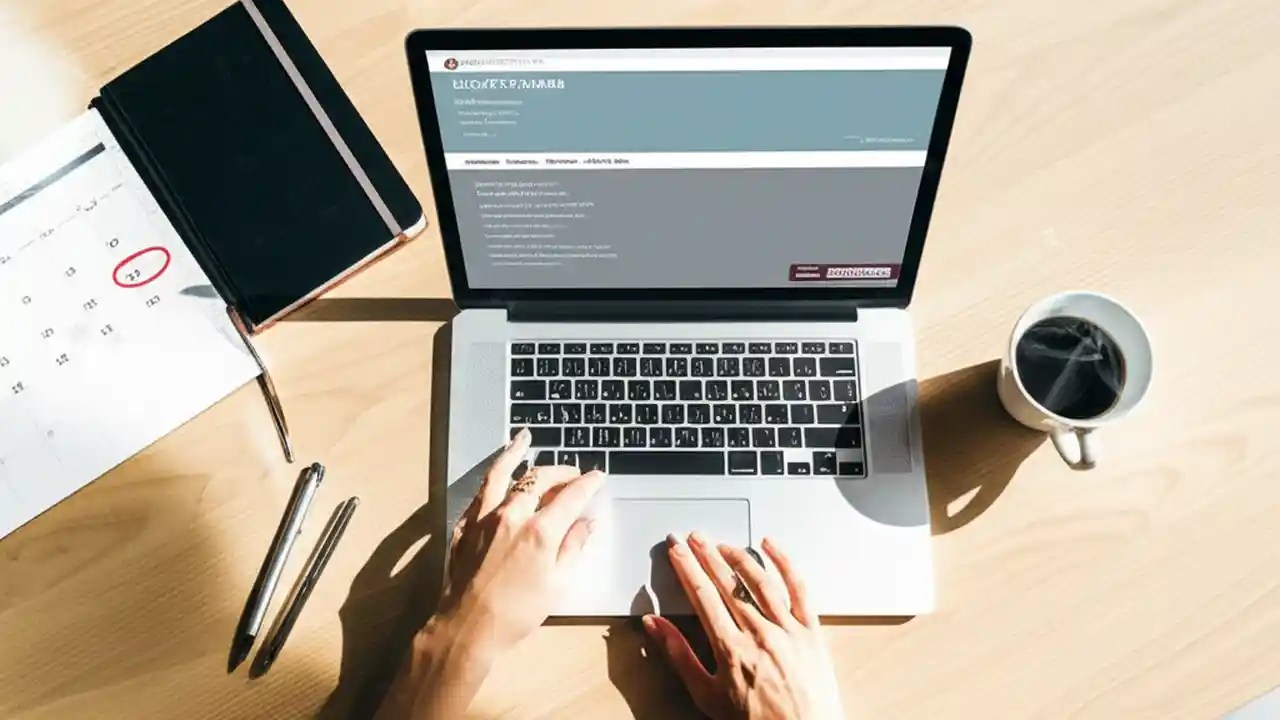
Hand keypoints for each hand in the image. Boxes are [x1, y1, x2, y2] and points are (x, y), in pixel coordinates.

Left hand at [377, 429, 605, 718]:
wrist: (468, 627)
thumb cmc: (517, 613)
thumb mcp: (558, 584)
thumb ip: (573, 548)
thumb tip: (585, 523)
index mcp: (540, 531)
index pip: (571, 496)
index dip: (587, 483)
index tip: (597, 476)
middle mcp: (511, 515)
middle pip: (538, 478)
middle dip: (559, 470)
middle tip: (571, 472)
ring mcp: (484, 518)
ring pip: (501, 474)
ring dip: (514, 454)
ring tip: (522, 439)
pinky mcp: (465, 526)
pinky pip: (480, 494)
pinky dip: (492, 480)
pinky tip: (497, 476)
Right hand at [644, 533, 844, 719]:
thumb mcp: (707, 696)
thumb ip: (679, 656)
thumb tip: (655, 626)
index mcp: (731, 650)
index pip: (703, 596)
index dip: (687, 569)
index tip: (676, 551)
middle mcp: (760, 634)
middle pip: (727, 583)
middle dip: (706, 555)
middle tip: (692, 537)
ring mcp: (788, 629)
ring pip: (759, 581)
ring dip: (737, 556)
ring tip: (721, 543)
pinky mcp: (811, 630)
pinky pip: (798, 588)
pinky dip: (785, 563)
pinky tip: (771, 546)